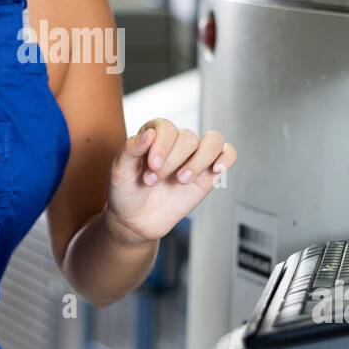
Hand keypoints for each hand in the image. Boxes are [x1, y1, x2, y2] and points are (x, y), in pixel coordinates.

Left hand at [105, 118, 236, 244]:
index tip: (153, 166)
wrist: (136, 221)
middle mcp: (176, 142)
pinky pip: (228, 154)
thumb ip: (131, 150)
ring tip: (182, 180)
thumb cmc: (126, 192)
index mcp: (153, 134)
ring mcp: (194, 156)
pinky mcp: (208, 173)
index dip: (162, 145)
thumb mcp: (120, 171)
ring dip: (200, 160)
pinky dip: (227, 158)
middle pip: (187, 138)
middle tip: (153, 182)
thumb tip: (149, 133)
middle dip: (172, 162)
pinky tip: (217, 170)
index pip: (166, 127)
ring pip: (213, 141)